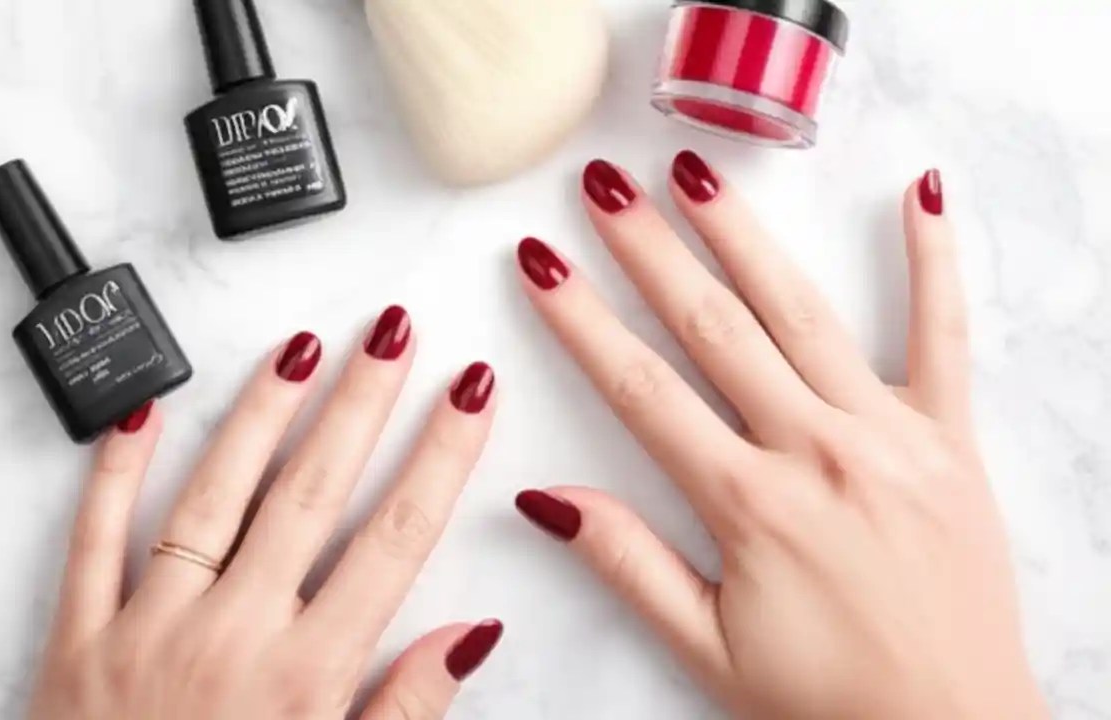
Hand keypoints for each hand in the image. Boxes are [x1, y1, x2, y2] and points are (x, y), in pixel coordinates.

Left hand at [29, 306, 500, 719]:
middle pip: (314, 494)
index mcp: (306, 680)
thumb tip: (469, 635)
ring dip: (265, 414)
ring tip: (305, 348)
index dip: (441, 457)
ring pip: (215, 493)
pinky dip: (115, 470)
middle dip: (364, 404)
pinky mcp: (78, 637)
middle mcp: (232, 636)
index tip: (470, 393)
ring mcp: (150, 627)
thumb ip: (405, 712)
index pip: (396, 540)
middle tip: (395, 335)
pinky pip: (95, 537)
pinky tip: (147, 411)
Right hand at [513, 155, 1047, 718]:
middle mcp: (817, 451)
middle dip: (648, 249)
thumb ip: (627, 564)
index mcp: (749, 504)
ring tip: (694, 173)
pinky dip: (933, 261)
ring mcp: (890, 435)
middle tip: (602, 186)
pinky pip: (945, 334)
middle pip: (712, 327)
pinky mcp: (951, 438)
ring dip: (741, 237)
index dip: (580, 321)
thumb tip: (546, 498)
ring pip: (802, 312)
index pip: (641, 389)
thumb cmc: (830, 702)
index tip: (541, 263)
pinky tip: (917, 195)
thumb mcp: (707, 649)